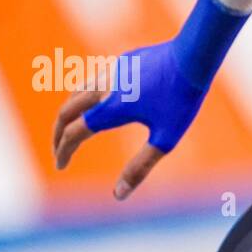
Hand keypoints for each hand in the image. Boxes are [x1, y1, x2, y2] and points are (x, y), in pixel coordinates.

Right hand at [52, 42, 206, 200]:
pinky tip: (94, 101)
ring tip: (71, 128)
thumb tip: (118, 195)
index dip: (64, 152)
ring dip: (68, 112)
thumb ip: (140, 167)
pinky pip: (93, 80)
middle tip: (59, 151)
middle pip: (67, 111)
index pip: (75, 134)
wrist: (193, 56)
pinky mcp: (121, 62)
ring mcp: (111, 72)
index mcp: (110, 109)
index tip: (61, 166)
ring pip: (77, 92)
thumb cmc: (181, 99)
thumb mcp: (165, 139)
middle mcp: (104, 88)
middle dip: (58, 133)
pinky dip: (82, 96)